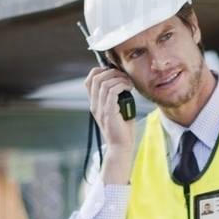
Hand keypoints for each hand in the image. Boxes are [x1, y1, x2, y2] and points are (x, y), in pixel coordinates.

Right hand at [84, 66, 135, 181]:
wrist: (121, 147)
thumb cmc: (122, 130)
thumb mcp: (117, 110)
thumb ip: (116, 98)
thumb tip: (124, 82)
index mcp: (95, 104)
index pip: (89, 80)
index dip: (101, 71)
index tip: (115, 74)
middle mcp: (95, 105)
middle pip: (95, 77)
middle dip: (111, 72)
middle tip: (124, 77)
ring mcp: (100, 109)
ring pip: (104, 83)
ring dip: (119, 78)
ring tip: (129, 83)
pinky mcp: (109, 113)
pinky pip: (112, 91)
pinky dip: (122, 85)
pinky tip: (129, 88)